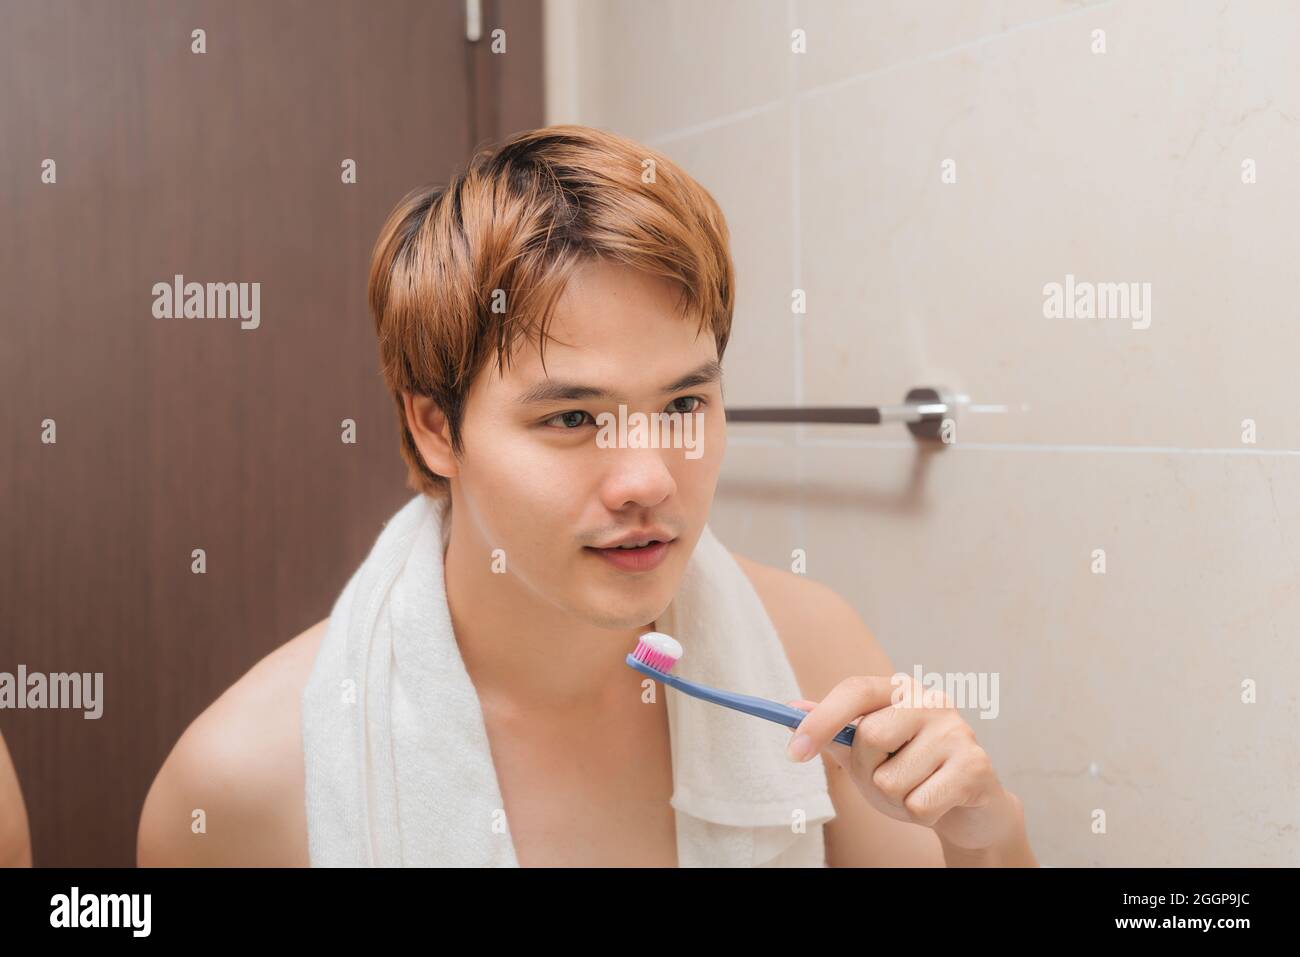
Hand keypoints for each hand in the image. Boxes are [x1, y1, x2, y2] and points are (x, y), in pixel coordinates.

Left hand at [785, 674, 1020, 851]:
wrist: (972, 807)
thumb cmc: (914, 775)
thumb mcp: (868, 756)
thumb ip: (835, 734)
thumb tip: (792, 710)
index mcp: (902, 690)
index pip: (854, 690)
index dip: (821, 720)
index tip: (794, 752)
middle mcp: (932, 700)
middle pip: (870, 736)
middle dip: (868, 772)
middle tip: (890, 779)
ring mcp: (957, 730)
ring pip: (891, 779)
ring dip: (895, 800)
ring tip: (918, 791)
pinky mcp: (976, 766)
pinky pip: (919, 803)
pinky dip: (920, 815)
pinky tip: (939, 803)